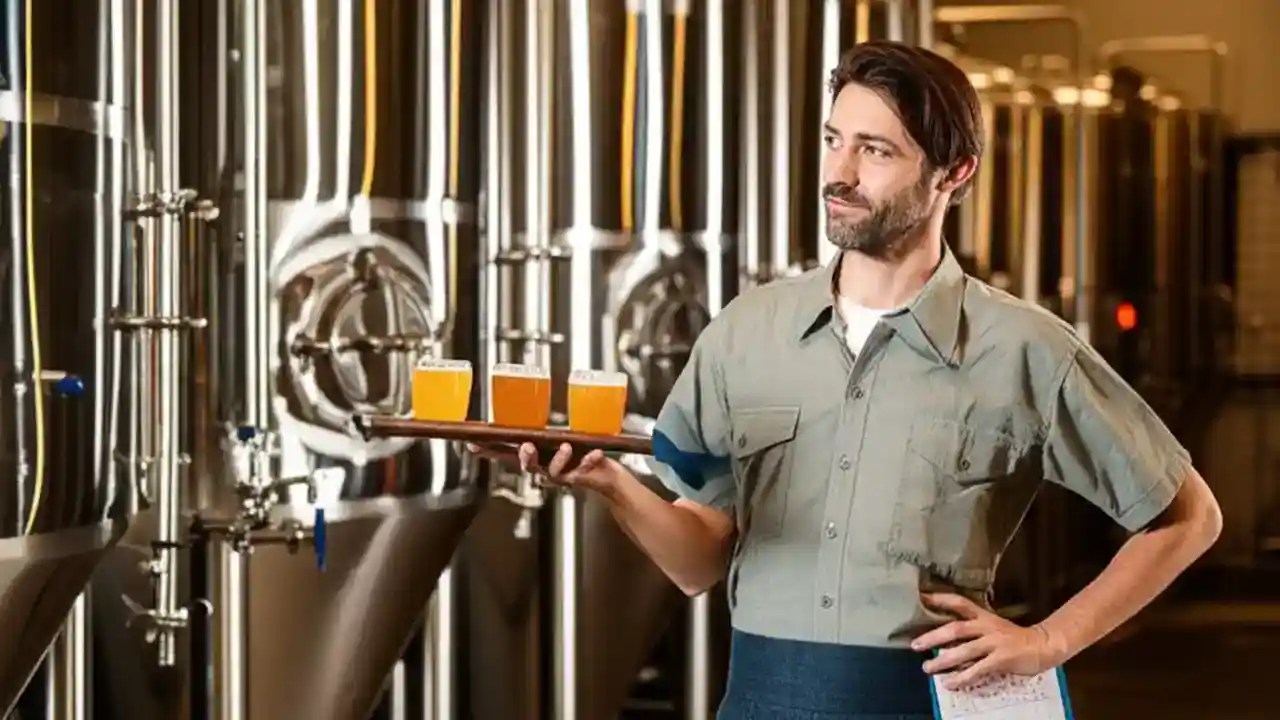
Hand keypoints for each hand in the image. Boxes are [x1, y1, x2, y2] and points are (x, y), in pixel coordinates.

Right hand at [465, 441, 619, 494]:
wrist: (605, 477)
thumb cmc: (578, 454)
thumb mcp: (557, 440)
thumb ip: (542, 431)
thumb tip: (527, 405)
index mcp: (535, 457)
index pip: (507, 454)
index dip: (489, 451)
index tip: (472, 445)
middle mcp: (544, 468)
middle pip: (527, 466)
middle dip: (525, 458)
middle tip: (526, 446)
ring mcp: (561, 475)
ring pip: (554, 471)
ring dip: (559, 459)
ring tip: (566, 446)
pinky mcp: (580, 478)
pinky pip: (582, 471)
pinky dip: (588, 461)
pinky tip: (595, 452)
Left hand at [912, 592, 1066, 690]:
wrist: (1043, 645)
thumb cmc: (1014, 638)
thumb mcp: (993, 626)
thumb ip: (972, 630)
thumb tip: (945, 640)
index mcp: (984, 616)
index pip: (960, 602)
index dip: (941, 599)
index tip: (922, 598)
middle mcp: (987, 626)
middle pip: (956, 629)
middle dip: (934, 637)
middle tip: (915, 645)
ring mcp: (995, 642)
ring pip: (964, 650)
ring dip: (943, 660)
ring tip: (927, 668)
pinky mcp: (1001, 659)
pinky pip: (978, 669)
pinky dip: (962, 677)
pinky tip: (950, 683)